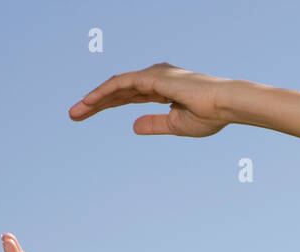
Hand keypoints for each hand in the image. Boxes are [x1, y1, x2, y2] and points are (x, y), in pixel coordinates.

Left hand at [69, 62, 230, 136]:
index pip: (128, 96)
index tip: (89, 115)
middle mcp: (154, 78)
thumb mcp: (176, 125)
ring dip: (94, 98)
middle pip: (117, 90)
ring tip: (76, 112)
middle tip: (74, 114)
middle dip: (95, 102)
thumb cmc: (209, 115)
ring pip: (116, 86)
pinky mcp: (152, 77)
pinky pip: (121, 83)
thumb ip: (154, 124)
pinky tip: (89, 101)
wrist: (225, 106)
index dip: (108, 105)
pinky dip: (104, 92)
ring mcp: (152, 76)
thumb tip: (132, 126)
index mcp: (161, 89)